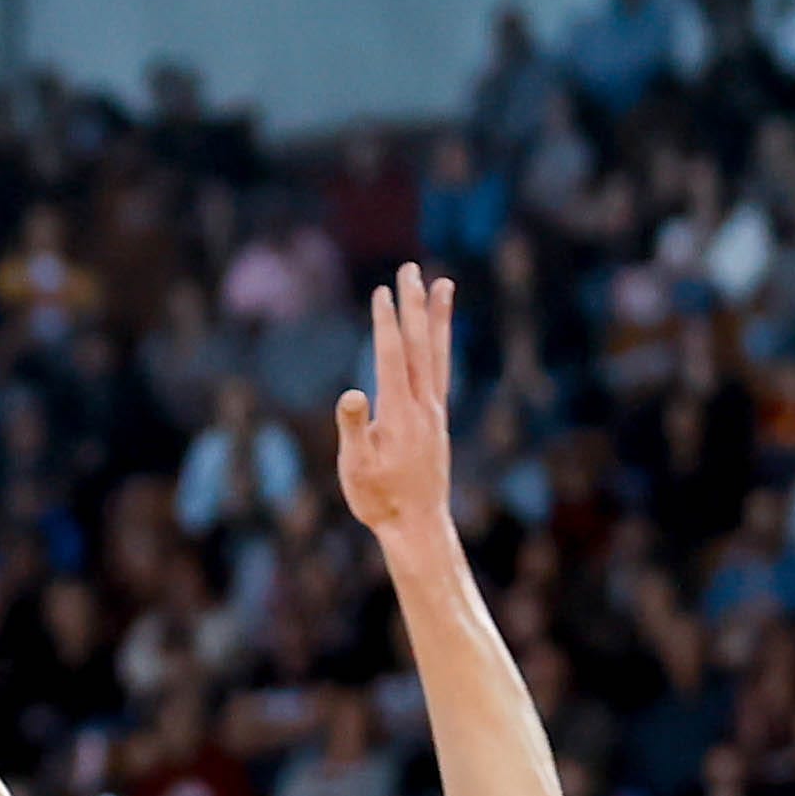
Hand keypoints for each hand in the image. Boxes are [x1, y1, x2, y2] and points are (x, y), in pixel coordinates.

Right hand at [334, 263, 456, 541]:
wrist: (418, 525)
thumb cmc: (380, 500)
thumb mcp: (357, 468)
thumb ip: (354, 428)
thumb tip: (351, 393)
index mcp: (400, 412)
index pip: (391, 356)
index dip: (386, 322)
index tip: (382, 291)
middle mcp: (424, 405)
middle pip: (418, 344)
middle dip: (413, 305)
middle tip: (410, 270)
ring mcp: (435, 411)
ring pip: (437, 353)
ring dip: (438, 317)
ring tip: (443, 284)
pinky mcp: (439, 419)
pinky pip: (442, 370)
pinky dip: (442, 344)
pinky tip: (439, 334)